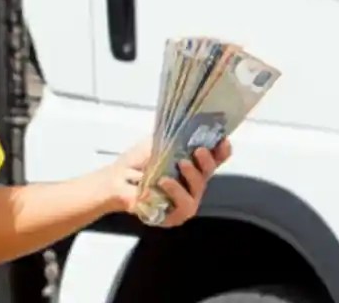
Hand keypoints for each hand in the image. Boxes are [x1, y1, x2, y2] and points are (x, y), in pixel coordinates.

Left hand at [94, 137, 232, 226]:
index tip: (223, 140)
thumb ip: (173, 136)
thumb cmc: (136, 163)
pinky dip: (176, 191)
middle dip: (208, 160)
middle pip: (209, 172)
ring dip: (193, 175)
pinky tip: (164, 181)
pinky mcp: (176, 215)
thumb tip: (191, 122)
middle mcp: (192, 182)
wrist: (115, 181)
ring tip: (181, 163)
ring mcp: (186, 200)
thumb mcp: (155, 143)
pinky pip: (184, 205)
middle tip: (199, 150)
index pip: (213, 158)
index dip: (221, 150)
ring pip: (199, 189)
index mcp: (191, 164)